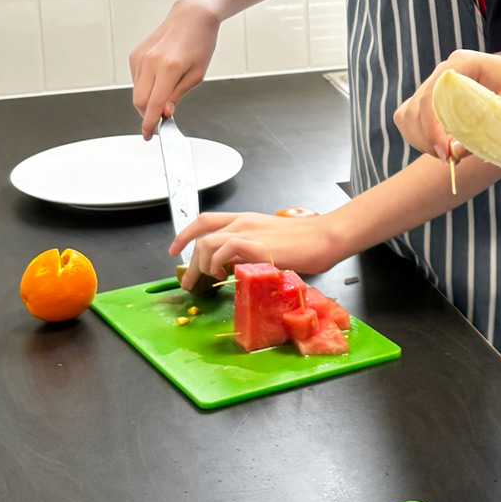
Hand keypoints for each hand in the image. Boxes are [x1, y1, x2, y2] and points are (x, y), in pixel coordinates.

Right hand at [130, 0, 220, 138]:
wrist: (191, 17)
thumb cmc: (200, 43)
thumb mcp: (197, 74)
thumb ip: (178, 94)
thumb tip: (164, 111)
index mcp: (169, 68)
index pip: (153, 104)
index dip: (149, 123)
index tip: (148, 134)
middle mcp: (150, 62)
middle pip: (139, 101)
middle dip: (147, 115)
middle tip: (160, 119)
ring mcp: (140, 57)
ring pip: (136, 91)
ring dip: (147, 100)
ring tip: (167, 91)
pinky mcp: (135, 54)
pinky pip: (136, 79)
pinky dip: (145, 86)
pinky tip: (160, 78)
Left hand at [169, 209, 346, 288]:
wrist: (325, 237)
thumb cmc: (308, 242)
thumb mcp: (273, 241)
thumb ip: (254, 249)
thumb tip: (243, 267)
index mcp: (246, 220)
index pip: (206, 220)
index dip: (185, 234)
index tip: (176, 251)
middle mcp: (243, 222)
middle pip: (201, 235)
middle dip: (189, 261)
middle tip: (189, 281)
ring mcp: (248, 232)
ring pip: (207, 243)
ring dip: (201, 265)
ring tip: (209, 281)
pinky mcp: (255, 245)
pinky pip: (222, 250)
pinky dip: (216, 264)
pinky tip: (223, 276)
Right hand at [394, 48, 500, 162]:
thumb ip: (488, 130)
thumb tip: (455, 154)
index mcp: (464, 62)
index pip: (432, 95)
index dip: (432, 127)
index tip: (446, 154)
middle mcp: (447, 69)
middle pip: (416, 106)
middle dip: (427, 138)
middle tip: (449, 161)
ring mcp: (439, 82)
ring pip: (409, 113)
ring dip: (420, 139)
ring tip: (447, 157)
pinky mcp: (438, 97)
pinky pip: (412, 117)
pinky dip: (419, 136)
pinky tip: (442, 150)